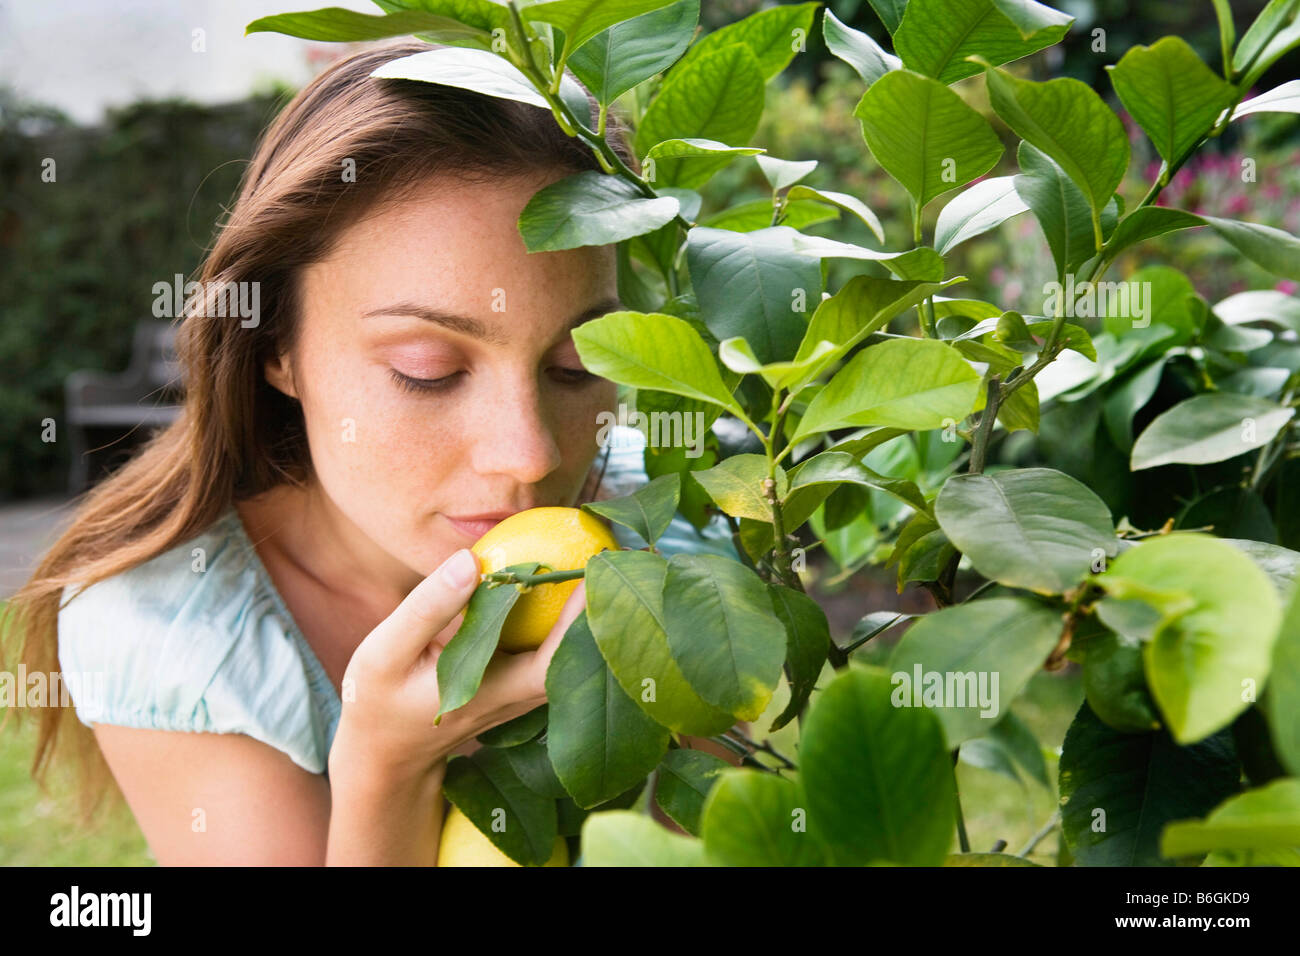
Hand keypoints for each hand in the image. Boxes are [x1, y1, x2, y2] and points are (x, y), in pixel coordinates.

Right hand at [330, 548, 582, 780]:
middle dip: (598, 609)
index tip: (595, 572)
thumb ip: (429, 607)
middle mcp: (517, 696)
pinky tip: (566, 580)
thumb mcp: (386, 652)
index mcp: (489, 691)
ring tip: (602, 560)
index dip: (579, 618)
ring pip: (571, 655)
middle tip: (613, 555)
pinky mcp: (517, 684)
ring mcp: (521, 693)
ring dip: (586, 613)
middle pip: (578, 656)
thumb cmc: (380, 700)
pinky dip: (564, 618)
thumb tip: (473, 559)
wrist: (387, 751)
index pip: (553, 657)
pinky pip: (551, 649)